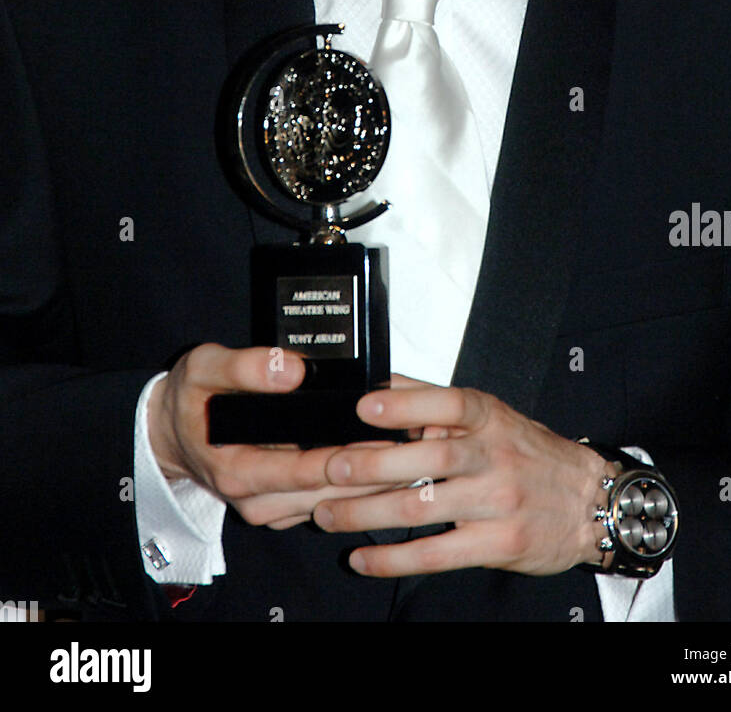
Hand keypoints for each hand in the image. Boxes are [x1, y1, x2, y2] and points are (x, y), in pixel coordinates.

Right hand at [147, 344, 398, 529]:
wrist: (170, 431)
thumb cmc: (191, 397)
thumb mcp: (205, 367)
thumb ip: (246, 367)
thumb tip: (292, 369)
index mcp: (239, 470)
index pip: (307, 470)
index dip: (349, 456)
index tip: (386, 438)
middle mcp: (257, 500)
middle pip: (329, 492)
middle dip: (372, 469)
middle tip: (415, 440)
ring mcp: (271, 509)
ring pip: (333, 502)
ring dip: (370, 479)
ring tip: (410, 447)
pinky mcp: (282, 508)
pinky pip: (326, 501)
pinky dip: (354, 483)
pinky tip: (382, 457)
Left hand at [313, 376, 611, 576]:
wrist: (590, 500)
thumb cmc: (528, 453)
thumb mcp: (491, 415)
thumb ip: (432, 399)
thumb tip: (378, 380)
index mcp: (489, 417)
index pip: (448, 403)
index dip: (406, 404)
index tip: (364, 405)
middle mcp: (494, 456)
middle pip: (429, 458)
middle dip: (374, 465)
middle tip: (329, 469)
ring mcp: (497, 502)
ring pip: (424, 507)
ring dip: (368, 513)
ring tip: (327, 515)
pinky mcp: (498, 543)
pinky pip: (438, 553)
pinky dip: (395, 559)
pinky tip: (362, 558)